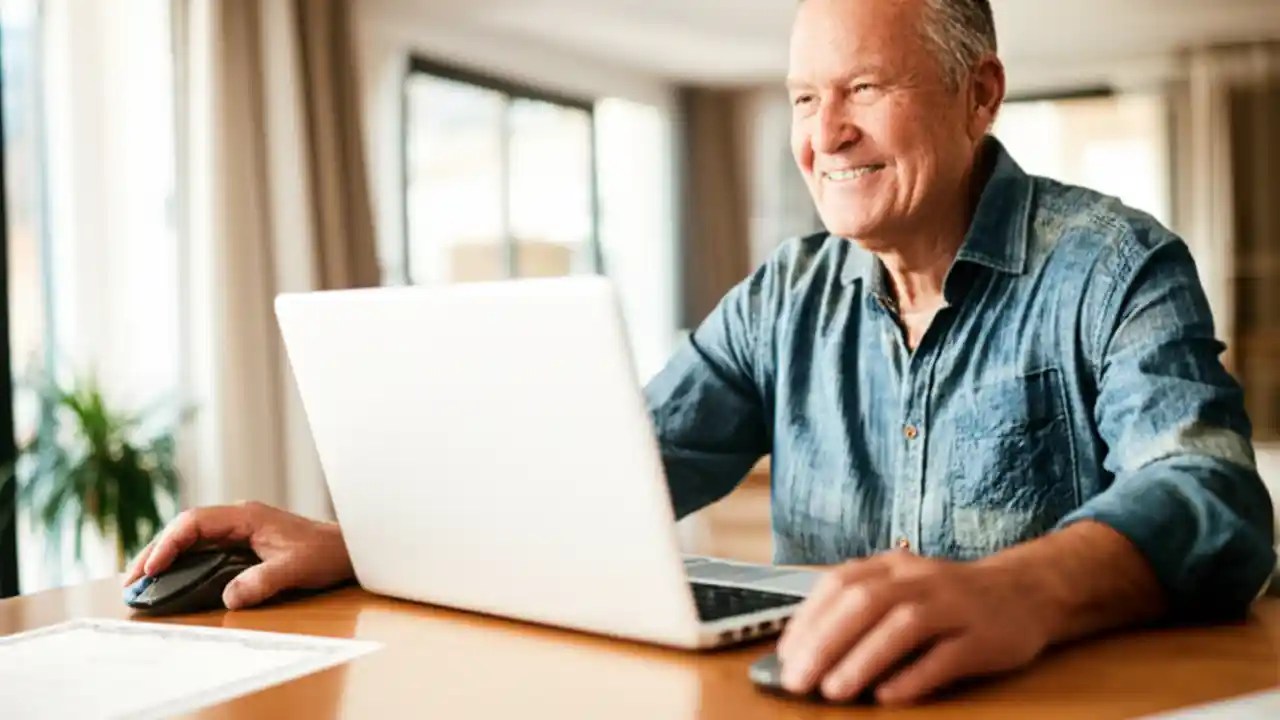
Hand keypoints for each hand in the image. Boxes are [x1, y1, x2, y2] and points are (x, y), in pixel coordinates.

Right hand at [123, 501, 354, 609]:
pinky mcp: (241, 543)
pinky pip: (202, 548)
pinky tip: (169, 578)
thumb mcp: (294, 569)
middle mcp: (237, 518)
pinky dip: (181, 561)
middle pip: (185, 528)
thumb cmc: (324, 553)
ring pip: (190, 538)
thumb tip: (229, 598)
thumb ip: (262, 582)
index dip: (169, 544)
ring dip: (165, 557)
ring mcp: (238, 530)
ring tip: (140, 582)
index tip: (151, 569)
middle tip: (132, 581)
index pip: (195, 523)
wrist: (346, 550)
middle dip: (156, 552)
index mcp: (246, 516)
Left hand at [775, 550, 1052, 704]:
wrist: (1027, 592)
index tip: (784, 654)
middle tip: (797, 680)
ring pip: (903, 625)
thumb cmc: (949, 599)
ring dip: (863, 659)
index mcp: (892, 566)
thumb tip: (807, 651)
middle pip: (864, 603)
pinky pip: (946, 655)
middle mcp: (920, 579)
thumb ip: (861, 612)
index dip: (807, 619)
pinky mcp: (984, 636)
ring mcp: (954, 605)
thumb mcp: (902, 589)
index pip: (839, 584)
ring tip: (834, 691)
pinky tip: (888, 696)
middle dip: (824, 643)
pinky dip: (914, 676)